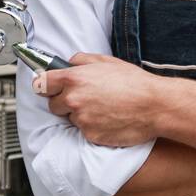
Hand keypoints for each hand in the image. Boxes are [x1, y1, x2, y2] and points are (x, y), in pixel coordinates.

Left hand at [36, 52, 164, 146]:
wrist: (154, 106)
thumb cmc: (135, 83)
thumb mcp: (107, 61)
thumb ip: (82, 60)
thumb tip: (69, 63)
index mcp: (74, 78)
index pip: (41, 84)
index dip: (46, 86)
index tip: (48, 88)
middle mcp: (74, 99)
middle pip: (53, 105)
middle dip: (65, 102)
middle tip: (85, 98)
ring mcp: (82, 119)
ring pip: (70, 119)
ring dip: (81, 115)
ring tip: (103, 108)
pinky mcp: (91, 135)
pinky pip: (84, 132)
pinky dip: (93, 127)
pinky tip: (109, 118)